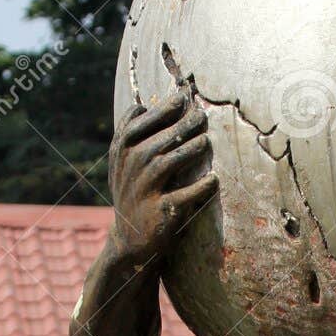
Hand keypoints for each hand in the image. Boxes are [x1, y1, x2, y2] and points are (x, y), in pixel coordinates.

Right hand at [107, 90, 216, 263]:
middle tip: (202, 114)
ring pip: (168, 164)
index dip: (161, 109)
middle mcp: (130, 169)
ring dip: (190, 150)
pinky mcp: (160, 213)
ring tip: (206, 140)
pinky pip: (183, 197)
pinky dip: (200, 188)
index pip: (137, 123)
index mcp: (121, 152)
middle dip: (182, 124)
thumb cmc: (135, 191)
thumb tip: (146, 103)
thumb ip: (133, 135)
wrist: (130, 238)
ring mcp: (144, 191)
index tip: (181, 97)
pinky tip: (214, 179)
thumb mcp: (124, 163)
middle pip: (158, 140)